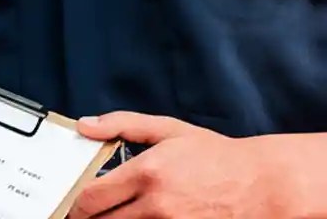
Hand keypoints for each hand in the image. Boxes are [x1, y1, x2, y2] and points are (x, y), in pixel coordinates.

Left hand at [70, 111, 305, 217]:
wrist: (261, 184)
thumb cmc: (216, 156)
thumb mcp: (168, 130)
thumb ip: (122, 125)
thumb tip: (85, 126)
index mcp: (146, 173)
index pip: (92, 197)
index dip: (76, 204)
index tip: (74, 205)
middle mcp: (156, 205)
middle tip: (86, 215)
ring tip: (110, 217)